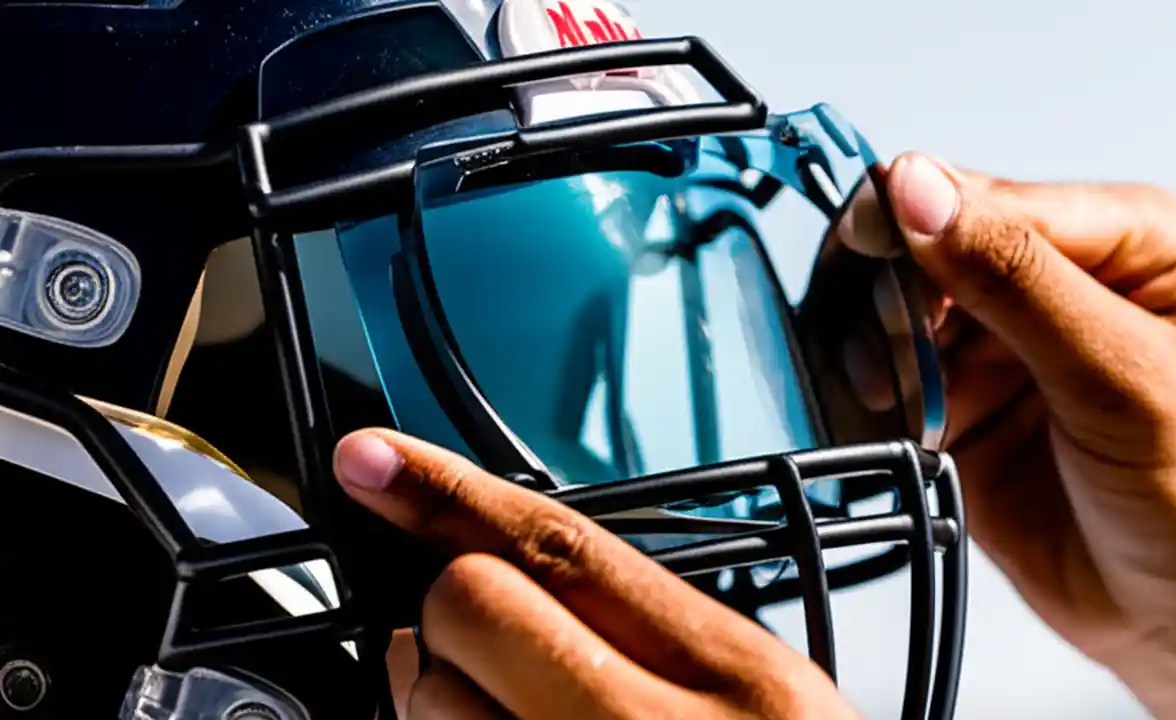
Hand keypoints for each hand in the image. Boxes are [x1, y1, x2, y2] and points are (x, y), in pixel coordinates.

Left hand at [332, 430, 858, 719]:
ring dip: (446, 711)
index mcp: (740, 681)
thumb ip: (636, 633)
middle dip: (456, 623)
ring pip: (429, 705)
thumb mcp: (760, 702)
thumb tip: (478, 582)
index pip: (564, 547)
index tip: (372, 462)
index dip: (449, 493)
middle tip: (502, 664)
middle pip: (468, 610)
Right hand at [882, 153, 1175, 717]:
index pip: (985, 198)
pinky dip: (876, 399)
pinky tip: (903, 428)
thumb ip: (1011, 275)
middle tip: (894, 357)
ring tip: (911, 405)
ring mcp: (1004, 343)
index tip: (874, 273)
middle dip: (893, 298)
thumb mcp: (1116, 372)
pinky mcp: (963, 401)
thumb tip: (915, 188)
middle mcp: (1057, 279)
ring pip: (893, 311)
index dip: (916, 226)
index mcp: (1123, 238)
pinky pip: (889, 376)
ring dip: (881, 353)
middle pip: (926, 245)